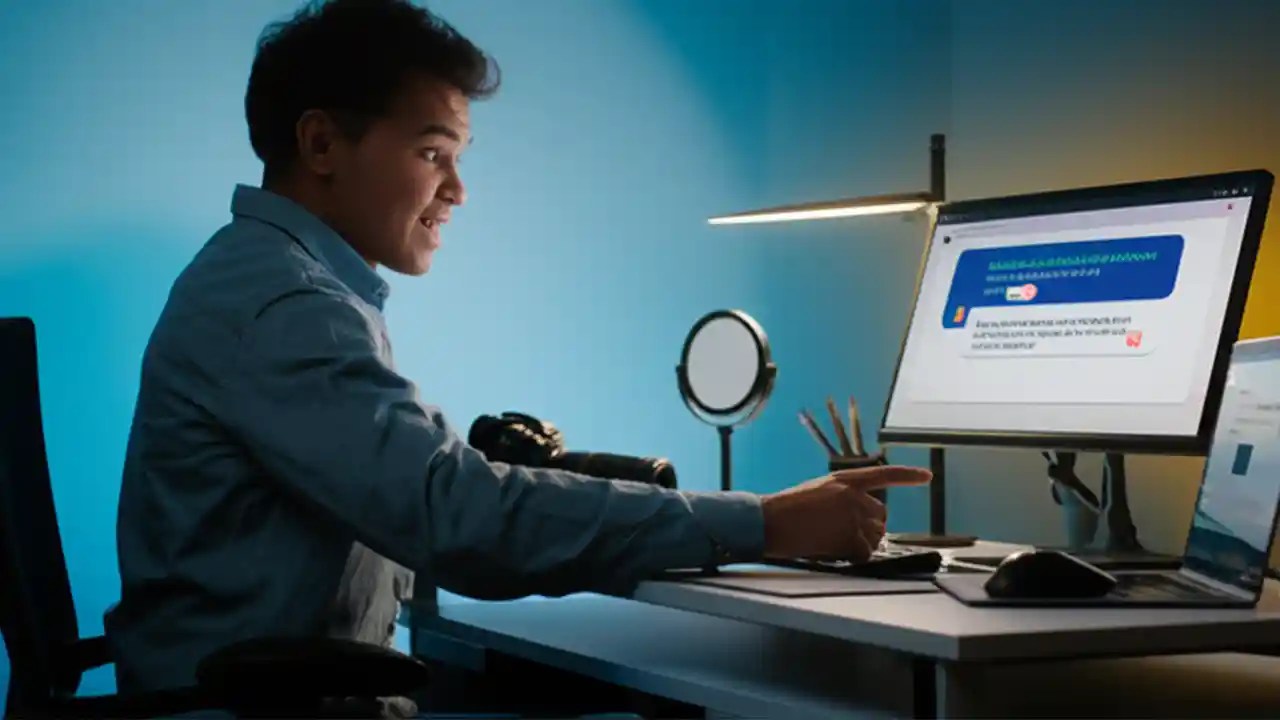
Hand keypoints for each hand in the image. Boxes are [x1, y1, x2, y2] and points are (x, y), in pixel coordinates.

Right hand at [760, 465, 931, 561]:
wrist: (769, 521)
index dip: (908, 476)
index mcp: (844, 479)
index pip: (884, 474)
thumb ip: (842, 498)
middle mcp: (853, 495)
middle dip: (869, 527)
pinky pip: (864, 553)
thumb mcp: (818, 491)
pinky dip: (853, 557)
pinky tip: (833, 552)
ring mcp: (852, 516)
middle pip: (880, 515)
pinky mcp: (849, 537)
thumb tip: (860, 518)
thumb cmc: (786, 510)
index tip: (927, 477)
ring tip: (832, 542)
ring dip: (860, 544)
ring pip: (875, 536)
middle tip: (845, 535)